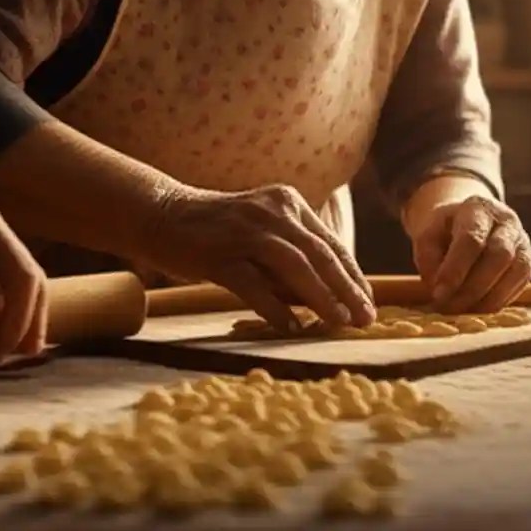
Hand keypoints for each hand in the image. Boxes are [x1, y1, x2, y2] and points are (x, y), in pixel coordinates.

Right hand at [141, 184, 375, 330]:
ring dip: (321, 297)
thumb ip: (292, 261)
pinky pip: (253, 283)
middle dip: (347, 289)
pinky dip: (274, 306)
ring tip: (339, 323)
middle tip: (365, 319)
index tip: (369, 304)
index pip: (330, 244)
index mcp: (288, 203)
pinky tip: (291, 327)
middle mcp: (272, 212)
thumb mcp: (262, 236)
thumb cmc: (218, 233)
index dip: (353, 277)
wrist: (160, 214)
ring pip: (294, 265)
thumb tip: (329, 301)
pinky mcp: (218, 253)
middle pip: (319, 254)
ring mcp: (245, 231)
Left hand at [410, 196, 530, 313]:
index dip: (455, 269)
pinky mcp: (527, 263)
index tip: (438, 293)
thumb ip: (428, 258)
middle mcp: (507, 221)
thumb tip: (438, 288)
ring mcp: (522, 241)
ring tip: (460, 311)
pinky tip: (476, 308)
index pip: (472, 238)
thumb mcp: (428, 235)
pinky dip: (497, 302)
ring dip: (486, 298)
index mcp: (478, 208)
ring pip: (514, 272)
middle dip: (472, 287)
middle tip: (448, 307)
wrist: (469, 224)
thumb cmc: (445, 231)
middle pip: (499, 255)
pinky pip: (518, 285)